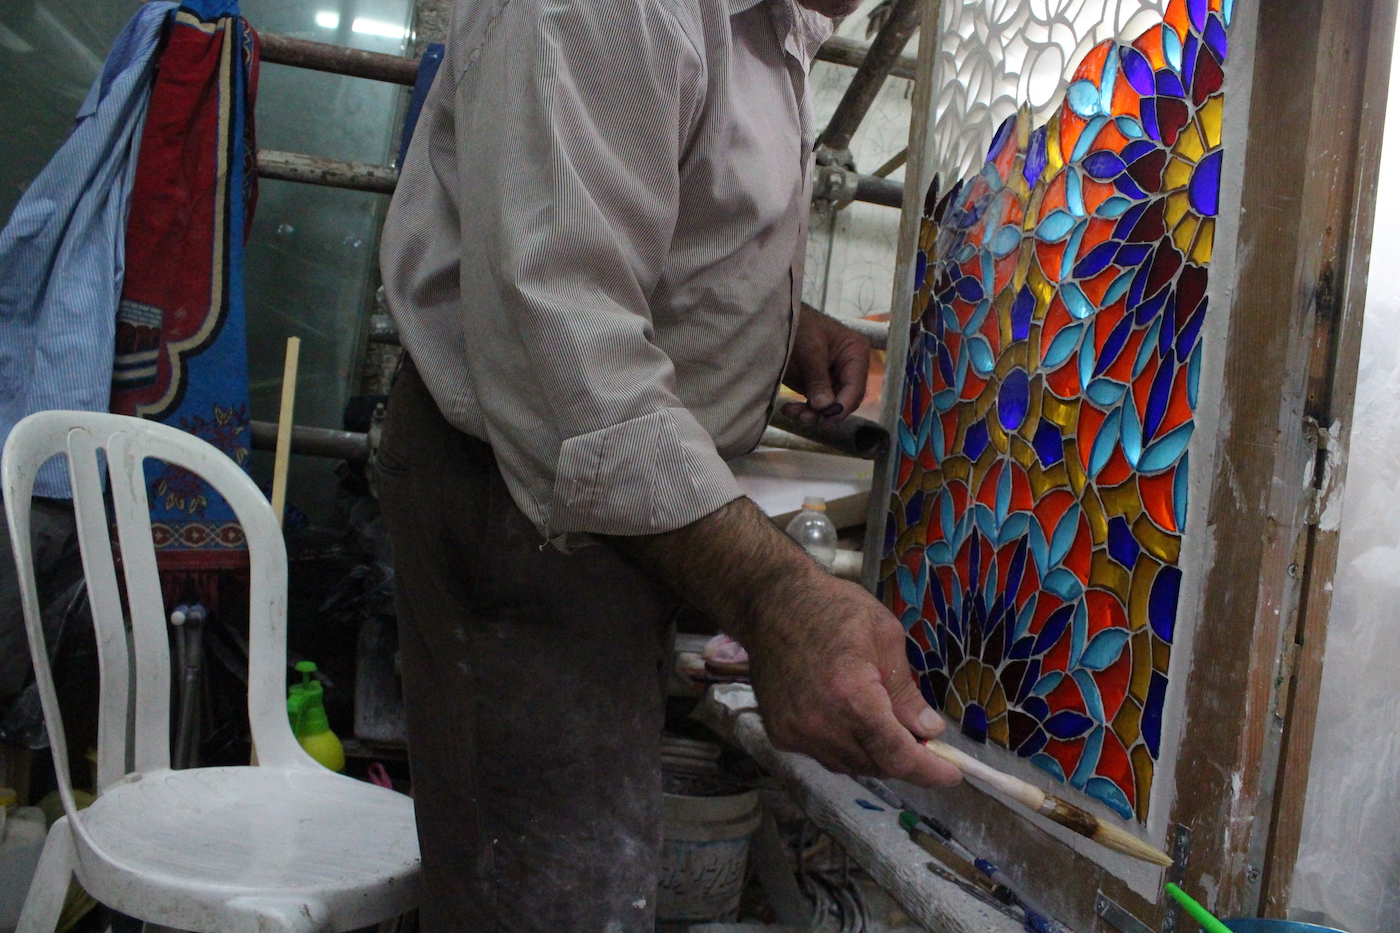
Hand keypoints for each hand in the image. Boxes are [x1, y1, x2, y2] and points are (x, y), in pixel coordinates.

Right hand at [746, 568, 962, 786]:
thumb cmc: (832, 608)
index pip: (898, 755)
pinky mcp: (780, 733)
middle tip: (921, 737)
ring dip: (874, 754)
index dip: (929, 772)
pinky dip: (845, 746)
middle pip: (877, 765)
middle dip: (905, 758)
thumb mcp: (885, 637)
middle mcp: (822, 723)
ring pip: (850, 765)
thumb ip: (906, 692)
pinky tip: (847, 718)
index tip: (952, 773)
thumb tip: (928, 730)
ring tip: (883, 722)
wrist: (770, 603)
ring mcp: (797, 732)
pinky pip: (824, 754)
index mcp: (853, 697)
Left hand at [782, 305, 870, 425]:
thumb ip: (817, 378)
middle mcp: (848, 369)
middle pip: (844, 401)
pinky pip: (814, 406)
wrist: (776, 319)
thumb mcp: (809, 349)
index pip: (856, 386)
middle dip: (825, 412)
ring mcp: (832, 379)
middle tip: (805, 418)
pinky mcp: (816, 386)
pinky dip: (802, 410)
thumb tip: (824, 407)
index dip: (843, 405)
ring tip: (792, 412)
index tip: (827, 417)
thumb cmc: (798, 324)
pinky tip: (788, 409)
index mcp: (855, 353)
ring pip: (828, 407)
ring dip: (811, 414)